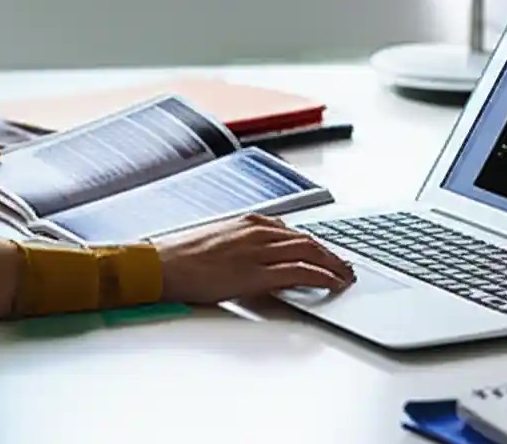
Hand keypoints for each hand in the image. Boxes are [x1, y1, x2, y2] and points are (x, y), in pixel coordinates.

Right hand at [155, 214, 355, 303]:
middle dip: (331, 253)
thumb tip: (259, 256)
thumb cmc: (182, 257)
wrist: (161, 265)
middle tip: (345, 266)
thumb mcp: (218, 241)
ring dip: (333, 264)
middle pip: (307, 239)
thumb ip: (242, 244)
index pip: (293, 231)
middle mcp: (258, 231)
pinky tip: (332, 283)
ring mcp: (258, 250)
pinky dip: (321, 276)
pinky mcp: (256, 273)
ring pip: (309, 251)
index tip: (326, 253)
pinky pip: (299, 271)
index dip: (314, 244)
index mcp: (249, 222)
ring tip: (345, 276)